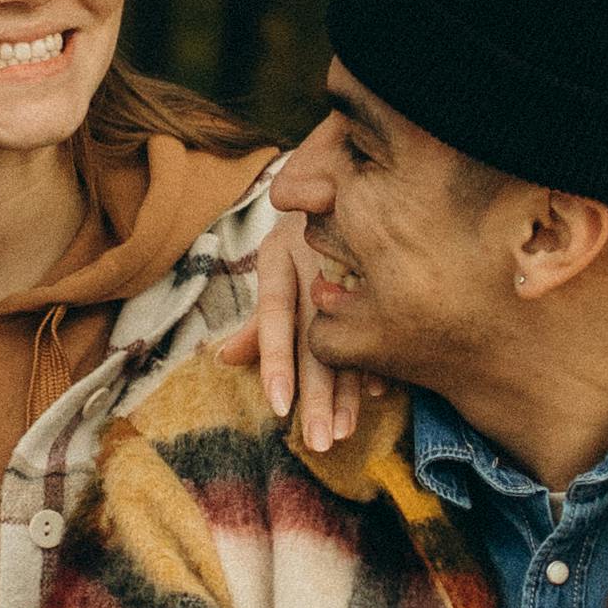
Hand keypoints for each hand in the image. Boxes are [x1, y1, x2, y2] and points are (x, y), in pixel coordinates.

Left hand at [241, 205, 365, 464]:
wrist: (346, 164)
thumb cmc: (302, 226)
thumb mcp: (275, 263)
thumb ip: (258, 318)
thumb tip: (224, 361)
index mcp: (279, 257)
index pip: (276, 315)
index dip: (276, 361)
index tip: (280, 408)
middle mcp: (314, 259)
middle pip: (315, 335)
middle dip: (317, 394)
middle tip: (317, 443)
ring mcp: (353, 259)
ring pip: (351, 331)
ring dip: (348, 386)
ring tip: (343, 430)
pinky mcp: (383, 262)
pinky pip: (383, 317)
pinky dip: (381, 355)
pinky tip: (380, 393)